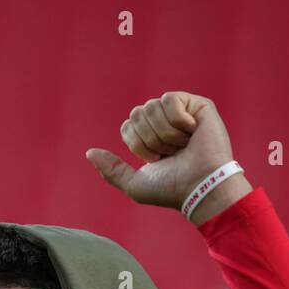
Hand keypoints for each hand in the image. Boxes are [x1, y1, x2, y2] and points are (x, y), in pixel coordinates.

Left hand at [86, 92, 243, 218]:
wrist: (200, 187)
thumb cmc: (171, 189)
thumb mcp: (134, 184)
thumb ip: (112, 170)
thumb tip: (89, 153)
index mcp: (152, 138)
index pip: (127, 126)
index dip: (137, 144)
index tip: (156, 160)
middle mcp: (166, 123)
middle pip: (136, 113)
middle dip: (149, 138)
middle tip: (170, 153)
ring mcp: (183, 113)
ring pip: (152, 106)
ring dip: (164, 133)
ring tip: (183, 145)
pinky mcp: (199, 105)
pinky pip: (170, 99)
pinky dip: (178, 120)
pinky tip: (192, 132)